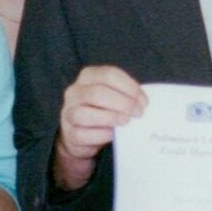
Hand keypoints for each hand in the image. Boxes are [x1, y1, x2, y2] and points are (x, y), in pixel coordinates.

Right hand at [53, 66, 146, 189]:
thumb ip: (125, 95)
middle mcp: (74, 92)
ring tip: (126, 122)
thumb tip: (142, 103)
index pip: (109, 74)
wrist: (82, 136)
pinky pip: (84, 134)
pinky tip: (113, 134)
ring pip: (86, 113)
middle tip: (138, 113)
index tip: (143, 101)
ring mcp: (69, 113)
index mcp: (88, 76)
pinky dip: (102, 134)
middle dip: (123, 103)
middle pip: (98, 93)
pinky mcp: (70, 133)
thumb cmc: (102, 111)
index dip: (129, 87)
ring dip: (111, 117)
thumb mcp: (113, 96)